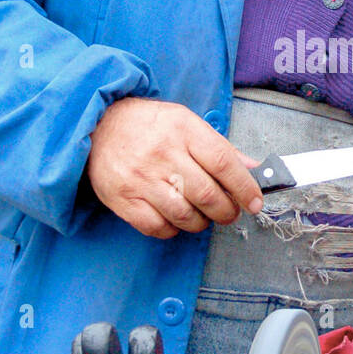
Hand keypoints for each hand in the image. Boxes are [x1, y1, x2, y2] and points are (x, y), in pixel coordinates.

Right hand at [86, 97, 263, 238]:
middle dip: (227, 212)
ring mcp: (141, 179)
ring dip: (202, 223)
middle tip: (229, 213)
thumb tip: (253, 169)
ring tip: (202, 216)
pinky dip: (173, 229)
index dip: (244, 187)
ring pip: (185, 215)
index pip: (223, 163)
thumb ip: (219, 148)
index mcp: (183, 130)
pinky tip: (175, 218)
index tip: (255, 202)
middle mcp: (163, 154)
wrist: (98, 125)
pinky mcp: (124, 199)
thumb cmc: (148, 125)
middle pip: (207, 195)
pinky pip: (158, 227)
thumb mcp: (186, 123)